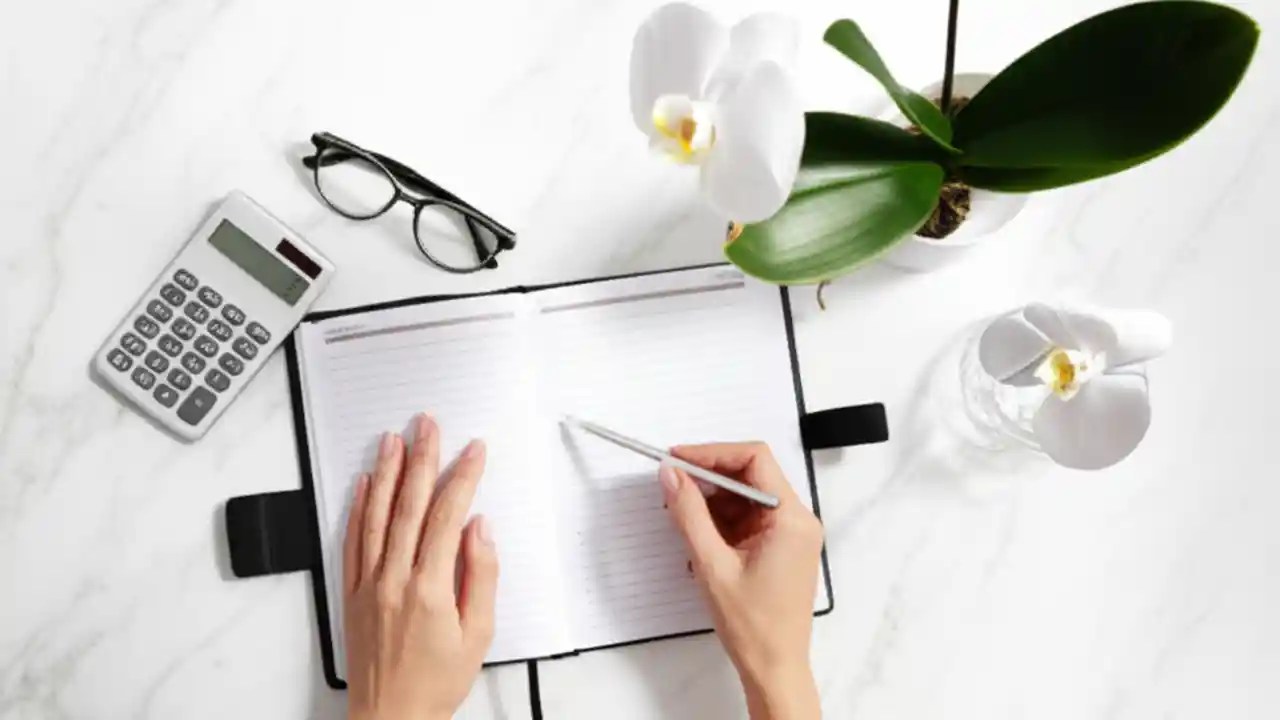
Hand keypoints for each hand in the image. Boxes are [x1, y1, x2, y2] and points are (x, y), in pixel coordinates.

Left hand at [344, 414, 497, 719]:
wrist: (391, 718)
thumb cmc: (436, 682)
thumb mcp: (478, 634)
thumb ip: (480, 576)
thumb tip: (479, 530)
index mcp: (429, 588)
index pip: (446, 516)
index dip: (462, 477)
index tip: (474, 451)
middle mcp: (393, 579)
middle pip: (408, 505)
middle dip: (422, 458)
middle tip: (428, 424)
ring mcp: (368, 584)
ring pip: (375, 515)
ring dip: (385, 472)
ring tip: (393, 439)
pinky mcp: (351, 593)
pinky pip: (352, 541)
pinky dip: (357, 508)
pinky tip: (363, 484)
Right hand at [661, 443, 823, 719]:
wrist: (774, 667)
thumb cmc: (754, 626)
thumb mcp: (712, 565)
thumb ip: (689, 514)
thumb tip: (671, 475)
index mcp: (791, 519)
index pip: (754, 459)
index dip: (712, 453)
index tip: (678, 458)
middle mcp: (797, 520)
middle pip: (749, 475)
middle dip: (707, 477)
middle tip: (671, 484)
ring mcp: (789, 534)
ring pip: (744, 497)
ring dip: (710, 501)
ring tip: (679, 515)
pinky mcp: (779, 547)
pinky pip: (746, 518)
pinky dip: (719, 521)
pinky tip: (696, 536)